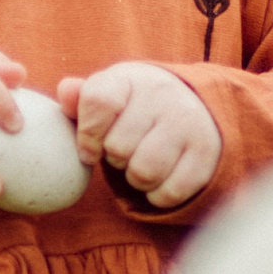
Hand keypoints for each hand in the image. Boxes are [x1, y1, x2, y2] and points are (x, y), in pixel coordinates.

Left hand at [57, 63, 221, 210]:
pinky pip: (169, 192)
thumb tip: (66, 91)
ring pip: (143, 173)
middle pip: (118, 147)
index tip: (89, 149)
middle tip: (125, 151)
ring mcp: (188, 123)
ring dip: (135, 179)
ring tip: (141, 164)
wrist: (196, 104)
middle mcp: (163, 95)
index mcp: (131, 78)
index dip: (87, 135)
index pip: (99, 102)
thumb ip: (83, 98)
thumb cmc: (137, 106)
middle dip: (115, 158)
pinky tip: (160, 178)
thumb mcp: (110, 94)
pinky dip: (158, 195)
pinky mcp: (206, 154)